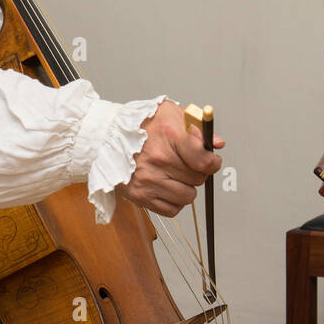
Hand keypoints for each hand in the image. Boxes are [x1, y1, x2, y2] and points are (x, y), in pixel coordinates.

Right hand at [119, 100, 224, 217]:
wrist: (107, 136)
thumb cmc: (140, 124)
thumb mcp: (170, 113)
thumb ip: (196, 127)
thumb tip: (216, 144)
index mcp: (170, 137)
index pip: (205, 161)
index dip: (213, 162)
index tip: (210, 161)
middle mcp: (159, 160)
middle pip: (198, 180)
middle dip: (197, 173)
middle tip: (186, 164)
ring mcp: (149, 180)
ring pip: (187, 197)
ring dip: (186, 188)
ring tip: (175, 176)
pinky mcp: (140, 195)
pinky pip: (171, 209)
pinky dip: (173, 201)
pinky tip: (167, 187)